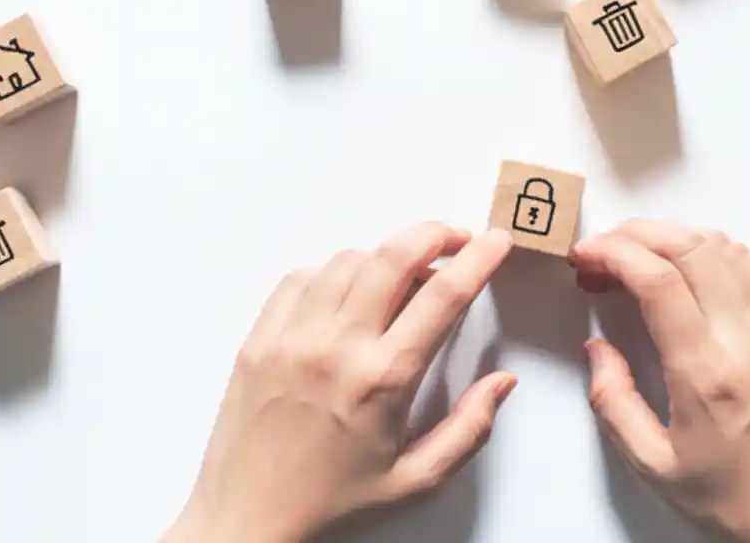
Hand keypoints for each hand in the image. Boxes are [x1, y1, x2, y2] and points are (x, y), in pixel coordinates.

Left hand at [164, 223, 515, 542]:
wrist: (246, 519)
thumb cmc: (331, 502)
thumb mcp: (414, 480)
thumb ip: (468, 429)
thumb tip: (502, 381)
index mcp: (383, 380)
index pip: (443, 296)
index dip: (479, 259)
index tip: (496, 241)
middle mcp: (337, 347)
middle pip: (394, 256)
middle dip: (435, 234)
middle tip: (456, 239)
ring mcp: (292, 337)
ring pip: (348, 261)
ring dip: (384, 257)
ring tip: (403, 278)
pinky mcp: (260, 338)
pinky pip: (301, 278)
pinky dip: (333, 274)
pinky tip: (347, 296)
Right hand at [573, 221, 749, 542]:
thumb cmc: (728, 498)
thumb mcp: (651, 462)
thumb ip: (613, 400)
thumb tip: (595, 347)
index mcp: (707, 373)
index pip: (660, 279)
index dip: (614, 252)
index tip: (583, 257)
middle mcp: (745, 340)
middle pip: (691, 247)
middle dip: (635, 234)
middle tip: (600, 253)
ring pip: (724, 247)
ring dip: (673, 235)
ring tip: (635, 256)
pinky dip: (715, 248)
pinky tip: (688, 263)